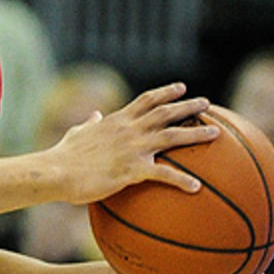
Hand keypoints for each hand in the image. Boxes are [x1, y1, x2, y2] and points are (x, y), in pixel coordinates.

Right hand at [50, 82, 218, 204]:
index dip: (165, 92)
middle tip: (207, 103)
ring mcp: (133, 148)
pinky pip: (164, 174)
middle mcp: (129, 129)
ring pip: (171, 136)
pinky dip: (181, 179)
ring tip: (216, 133)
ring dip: (195, 134)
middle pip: (165, 113)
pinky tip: (196, 187)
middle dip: (188, 106)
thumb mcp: (77, 132)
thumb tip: (94, 115)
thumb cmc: (63, 155)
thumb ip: (89, 123)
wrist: (57, 171)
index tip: (182, 87)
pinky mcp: (132, 169)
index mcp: (116, 120)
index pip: (146, 100)